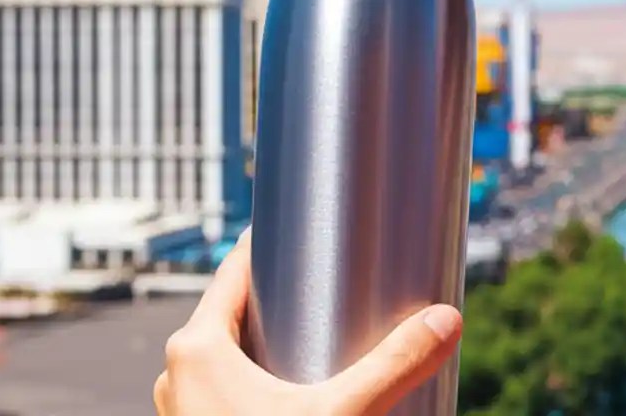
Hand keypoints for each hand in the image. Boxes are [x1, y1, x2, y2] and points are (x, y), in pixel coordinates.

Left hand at [154, 229, 462, 415]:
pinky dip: (252, 381)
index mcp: (197, 346)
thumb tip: (447, 319)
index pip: (232, 273)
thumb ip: (394, 364)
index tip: (299, 229)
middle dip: (274, 299)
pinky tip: (286, 391)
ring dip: (261, 344)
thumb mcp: (342, 415)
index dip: (266, 247)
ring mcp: (181, 409)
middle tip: (323, 285)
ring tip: (309, 336)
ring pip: (222, 356)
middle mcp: (178, 372)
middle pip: (229, 313)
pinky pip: (220, 391)